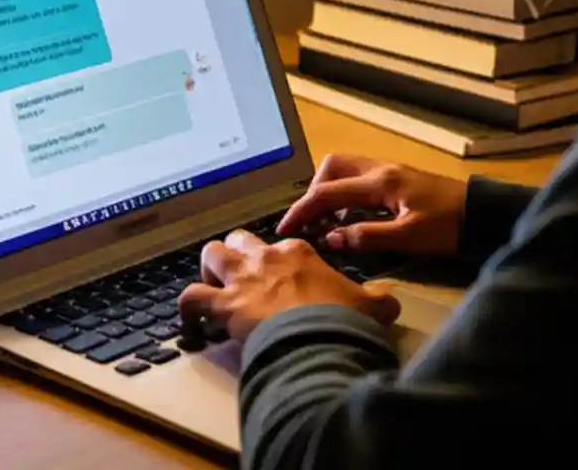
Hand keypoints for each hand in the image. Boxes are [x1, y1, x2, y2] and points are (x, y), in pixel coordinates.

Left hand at [177, 229, 400, 342]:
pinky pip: (191, 297)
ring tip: (214, 288)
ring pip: (211, 254)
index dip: (279, 261)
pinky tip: (190, 319)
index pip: (283, 244)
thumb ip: (378, 299)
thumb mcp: (372, 306)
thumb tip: (389, 301)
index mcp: (299, 252)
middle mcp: (265, 258)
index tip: (284, 279)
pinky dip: (187, 307)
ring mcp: (241, 279)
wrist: (321, 339)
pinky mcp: (223, 305)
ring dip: (209, 270)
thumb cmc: (345, 319)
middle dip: (237, 254)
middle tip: (242, 277)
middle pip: (240, 239)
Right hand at [278, 154, 466, 254]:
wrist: (486, 215)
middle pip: (331, 168)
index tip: (284, 229)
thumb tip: (330, 239)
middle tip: (310, 222)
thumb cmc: (450, 226)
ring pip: (344, 169)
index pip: (327, 192)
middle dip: (313, 192)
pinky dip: (345, 193)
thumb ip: (366, 237)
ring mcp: (389, 171)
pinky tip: (349, 217)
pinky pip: (358, 178)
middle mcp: (380, 169)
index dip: (301, 211)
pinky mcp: (397, 178)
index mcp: (380, 182)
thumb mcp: (408, 237)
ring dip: (328, 191)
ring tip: (326, 221)